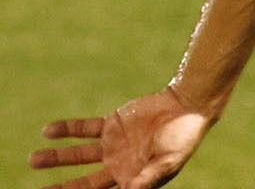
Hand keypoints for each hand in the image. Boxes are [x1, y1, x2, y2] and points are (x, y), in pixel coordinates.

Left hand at [28, 88, 211, 188]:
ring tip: (34, 159)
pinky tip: (48, 131)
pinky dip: (66, 130)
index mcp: (132, 179)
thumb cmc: (185, 136)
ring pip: (79, 155)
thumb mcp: (169, 160)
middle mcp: (119, 166)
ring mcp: (113, 146)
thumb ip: (148, 176)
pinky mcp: (111, 125)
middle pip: (83, 183)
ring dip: (57, 157)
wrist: (189, 104)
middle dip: (61, 187)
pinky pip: (84, 129)